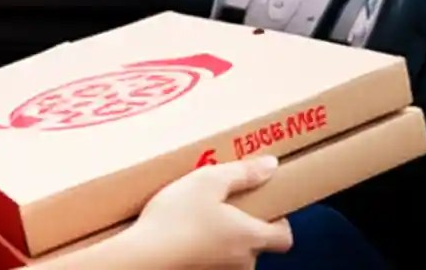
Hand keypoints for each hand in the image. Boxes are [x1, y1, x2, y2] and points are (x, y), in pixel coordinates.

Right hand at [122, 155, 292, 269]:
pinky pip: (210, 262)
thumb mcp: (208, 181)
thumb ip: (243, 173)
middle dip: (243, 227)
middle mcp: (241, 262)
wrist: (141, 258)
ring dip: (221, 240)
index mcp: (250, 236)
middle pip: (256, 245)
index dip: (280, 222)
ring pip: (232, 255)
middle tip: (220, 206)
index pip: (284, 238)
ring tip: (195, 219)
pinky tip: (182, 236)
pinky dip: (202, 251)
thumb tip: (272, 165)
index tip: (263, 206)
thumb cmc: (176, 218)